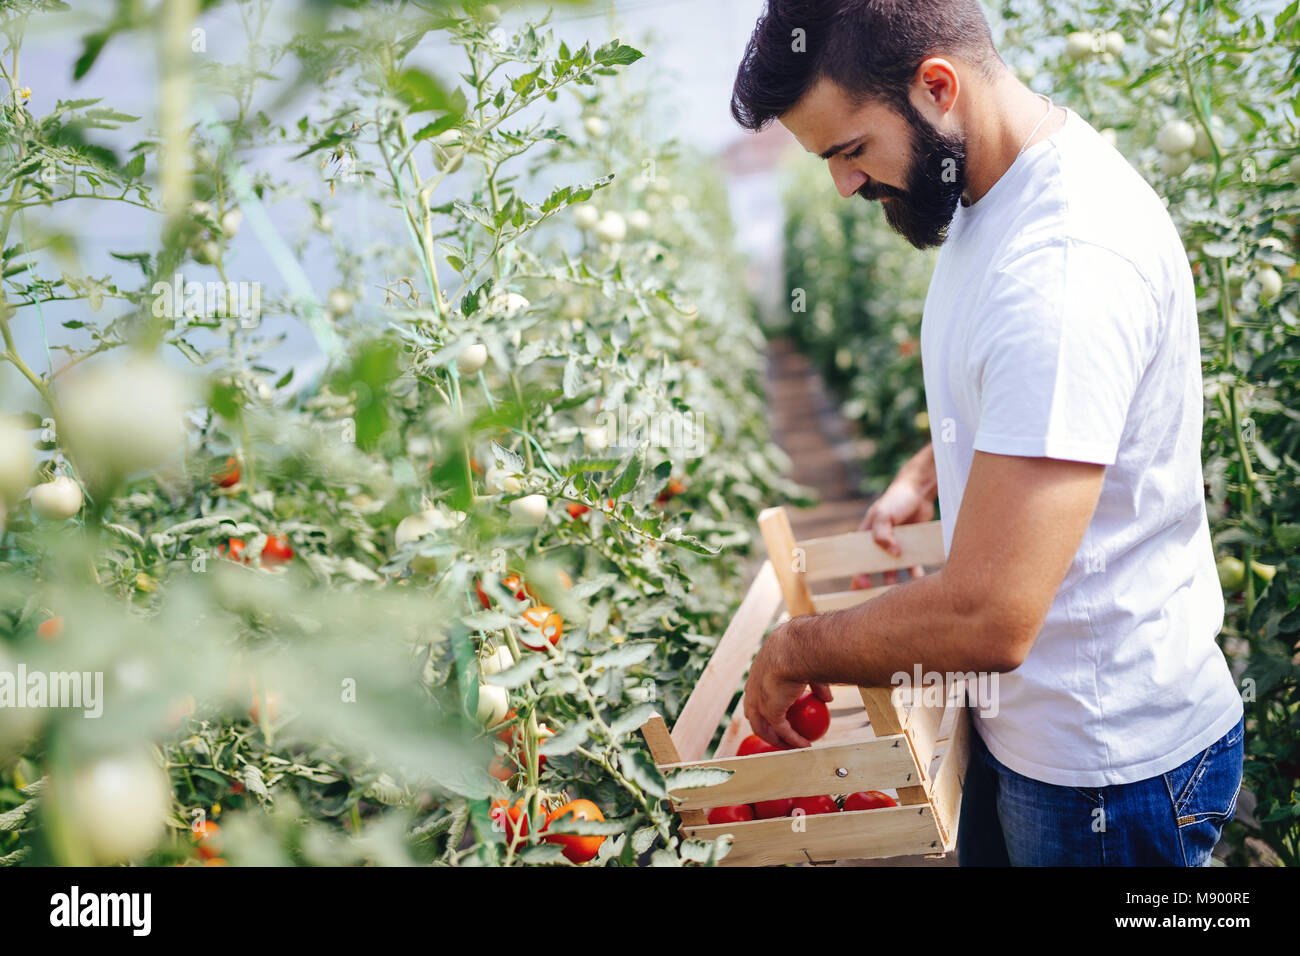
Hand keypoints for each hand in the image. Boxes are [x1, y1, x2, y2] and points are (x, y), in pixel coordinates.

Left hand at [743, 620, 832, 749]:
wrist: (795, 648)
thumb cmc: (802, 650)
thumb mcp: (809, 667)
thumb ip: (816, 684)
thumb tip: (827, 698)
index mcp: (758, 673)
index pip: (756, 693)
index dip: (763, 705)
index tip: (779, 714)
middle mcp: (752, 688)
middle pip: (753, 714)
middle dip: (763, 727)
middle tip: (780, 736)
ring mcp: (758, 701)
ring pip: (763, 728)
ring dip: (776, 740)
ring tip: (791, 747)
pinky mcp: (769, 712)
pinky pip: (783, 731)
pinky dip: (793, 740)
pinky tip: (805, 746)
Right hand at [850, 479, 933, 589]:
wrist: (919, 490)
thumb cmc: (896, 499)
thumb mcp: (884, 514)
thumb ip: (883, 533)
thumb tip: (893, 553)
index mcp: (867, 536)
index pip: (858, 560)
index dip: (858, 574)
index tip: (862, 586)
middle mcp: (879, 544)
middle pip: (875, 569)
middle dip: (874, 585)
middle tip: (875, 601)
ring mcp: (895, 546)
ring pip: (894, 570)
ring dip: (895, 582)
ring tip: (899, 595)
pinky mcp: (911, 546)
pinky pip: (912, 564)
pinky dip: (914, 574)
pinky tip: (919, 583)